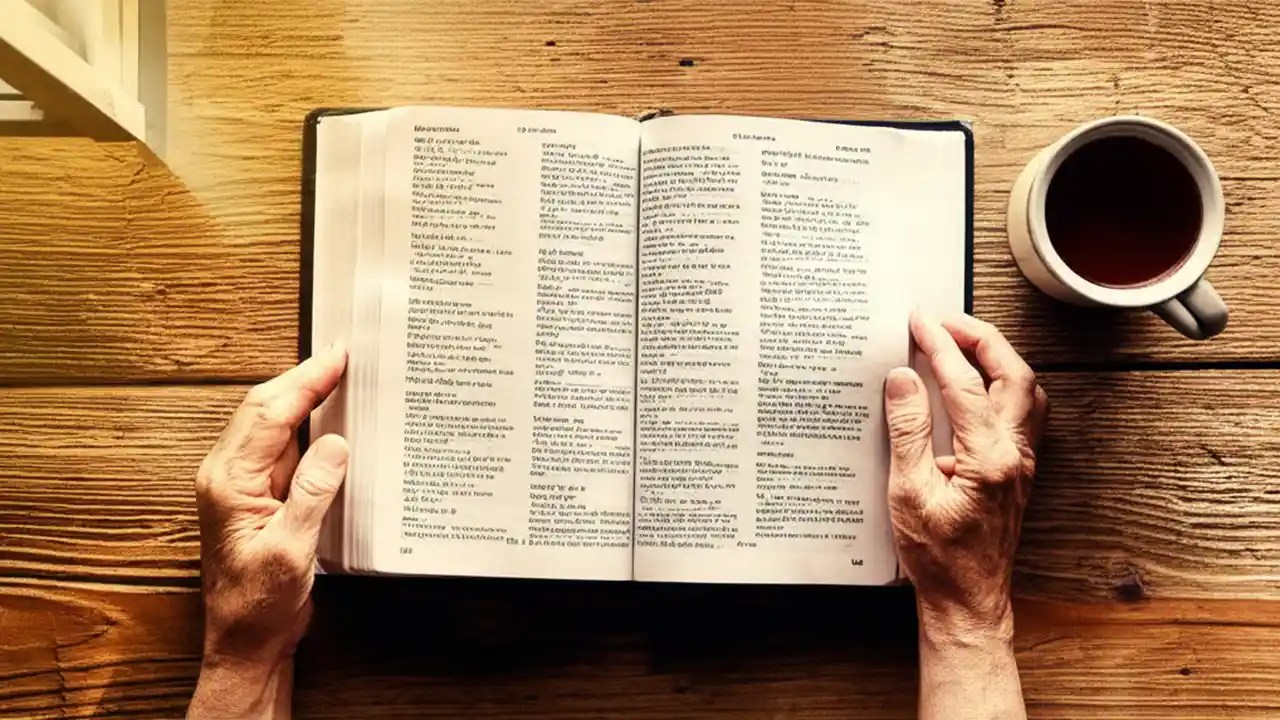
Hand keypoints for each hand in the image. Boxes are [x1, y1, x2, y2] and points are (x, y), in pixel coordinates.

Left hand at [189, 344, 347, 718]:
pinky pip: (283, 446)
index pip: (269, 413)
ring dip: (306, 396)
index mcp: (227, 481)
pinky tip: (332, 420)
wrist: (245, 640)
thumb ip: (312, 494)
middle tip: (345, 355)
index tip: (337, 357)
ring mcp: (242, 482)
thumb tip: (335, 445)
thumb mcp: (290, 551)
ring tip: (342, 375)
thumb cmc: (258, 604)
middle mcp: (228, 474)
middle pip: (267, 407)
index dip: (306, 380)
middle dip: (306, 377)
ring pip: (274, 422)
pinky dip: (307, 424)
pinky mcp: (258, 494)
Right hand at [884, 311, 1046, 642]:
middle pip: (1013, 374)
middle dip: (980, 338)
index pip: (966, 384)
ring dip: (998, 358)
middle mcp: (1016, 455)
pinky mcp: (1018, 471)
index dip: (941, 346)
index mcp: (990, 458)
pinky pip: (1023, 411)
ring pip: (1027, 390)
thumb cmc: (938, 559)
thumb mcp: (909, 494)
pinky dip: (1002, 385)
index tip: (920, 322)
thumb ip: (908, 431)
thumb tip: (903, 380)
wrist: (967, 601)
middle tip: (944, 321)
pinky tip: (977, 386)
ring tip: (962, 343)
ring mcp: (1023, 463)